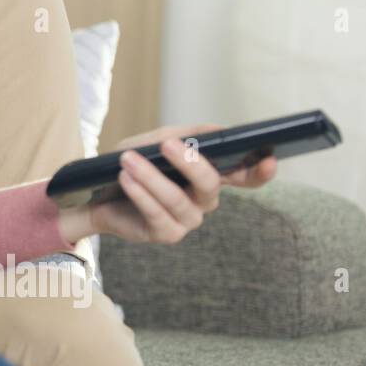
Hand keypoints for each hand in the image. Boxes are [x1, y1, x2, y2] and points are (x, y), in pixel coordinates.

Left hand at [84, 123, 276, 244]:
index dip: (260, 171)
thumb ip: (187, 135)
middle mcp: (204, 201)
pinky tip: (126, 178)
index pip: (245, 176)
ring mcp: (187, 220)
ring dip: (151, 176)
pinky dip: (140, 193)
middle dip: (190, 163)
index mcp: (209, 176)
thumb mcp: (156, 141)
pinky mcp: (166, 234)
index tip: (268, 159)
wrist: (97, 191)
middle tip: (167, 144)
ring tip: (128, 160)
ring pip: (178, 199)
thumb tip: (219, 131)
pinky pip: (157, 214)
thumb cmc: (132, 163)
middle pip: (211, 184)